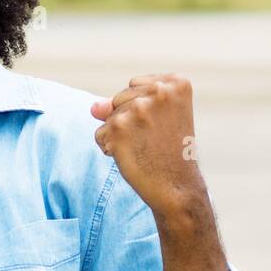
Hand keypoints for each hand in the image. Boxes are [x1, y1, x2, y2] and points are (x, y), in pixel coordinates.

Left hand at [90, 74, 206, 221]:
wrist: (176, 187)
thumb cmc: (169, 152)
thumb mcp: (157, 119)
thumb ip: (123, 104)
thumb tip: (94, 108)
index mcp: (176, 82)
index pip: (135, 84)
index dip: (143, 109)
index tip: (163, 125)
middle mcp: (160, 90)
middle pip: (120, 97)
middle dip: (129, 120)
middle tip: (153, 140)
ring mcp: (138, 108)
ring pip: (108, 116)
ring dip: (119, 135)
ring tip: (143, 148)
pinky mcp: (119, 126)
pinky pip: (100, 134)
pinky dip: (110, 148)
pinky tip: (132, 156)